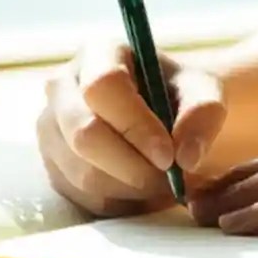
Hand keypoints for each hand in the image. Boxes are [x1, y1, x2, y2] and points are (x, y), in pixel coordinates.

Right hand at [37, 42, 226, 215]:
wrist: (168, 119)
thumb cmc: (182, 98)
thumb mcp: (206, 94)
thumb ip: (203, 114)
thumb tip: (184, 156)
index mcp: (99, 54)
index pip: (103, 86)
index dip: (135, 125)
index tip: (168, 156)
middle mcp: (63, 87)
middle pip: (83, 133)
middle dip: (131, 166)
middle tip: (169, 179)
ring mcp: (51, 129)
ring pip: (82, 172)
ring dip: (130, 188)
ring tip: (163, 183)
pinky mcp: (53, 165)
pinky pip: (82, 197)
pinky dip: (120, 203)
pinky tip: (143, 190)